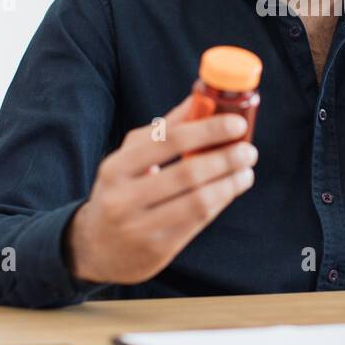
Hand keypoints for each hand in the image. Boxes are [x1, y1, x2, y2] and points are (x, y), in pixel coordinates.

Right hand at [64, 97, 257, 284]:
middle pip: (188, 172)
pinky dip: (220, 201)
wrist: (95, 247)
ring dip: (230, 183)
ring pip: (198, 200)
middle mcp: (123, 198)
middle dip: (226, 158)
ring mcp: (139, 227)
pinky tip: (232, 189)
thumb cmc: (120, 191)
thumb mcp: (130, 158)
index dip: (208, 130)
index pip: (168, 141)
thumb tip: (201, 94)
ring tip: (246, 171)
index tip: (236, 123)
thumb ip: (165, 129)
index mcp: (116, 168)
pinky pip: (198, 222)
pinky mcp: (157, 250)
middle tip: (249, 150)